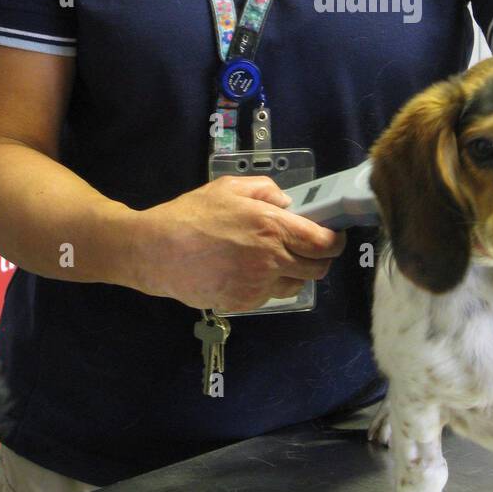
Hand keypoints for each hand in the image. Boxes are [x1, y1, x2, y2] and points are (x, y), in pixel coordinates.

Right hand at [125, 174, 345, 309]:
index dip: (335, 241)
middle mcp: (272, 260)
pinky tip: (251, 271)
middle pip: (317, 269)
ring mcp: (259, 286)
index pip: (323, 243)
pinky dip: (270, 285)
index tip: (333, 237)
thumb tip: (287, 203)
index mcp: (273, 227)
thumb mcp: (229, 188)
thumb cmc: (193, 215)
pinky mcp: (245, 303)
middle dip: (320, 258)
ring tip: (277, 260)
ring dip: (296, 273)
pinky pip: (271, 296)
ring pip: (297, 285)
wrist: (157, 252)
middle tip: (309, 248)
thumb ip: (265, 190)